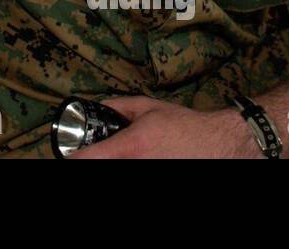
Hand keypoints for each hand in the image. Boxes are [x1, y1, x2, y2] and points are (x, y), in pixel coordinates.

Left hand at [66, 96, 257, 157]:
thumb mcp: (148, 107)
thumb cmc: (184, 125)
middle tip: (97, 154)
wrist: (219, 144)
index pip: (89, 159)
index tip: (69, 155)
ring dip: (112, 163)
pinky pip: (136, 176)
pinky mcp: (160, 182)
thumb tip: (96, 106)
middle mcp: (138, 166)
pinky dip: (131, 167)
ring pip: (119, 172)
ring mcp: (150, 175)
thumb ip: (118, 105)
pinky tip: (142, 159)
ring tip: (126, 154)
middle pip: (101, 168)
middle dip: (95, 160)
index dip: (74, 158)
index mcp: (132, 146)